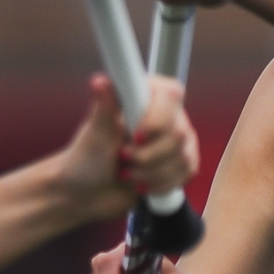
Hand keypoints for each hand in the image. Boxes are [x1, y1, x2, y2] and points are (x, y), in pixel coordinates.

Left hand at [56, 74, 199, 222]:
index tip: (134, 136)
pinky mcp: (180, 163)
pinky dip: (160, 184)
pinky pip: (186, 172)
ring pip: (183, 156)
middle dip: (147, 154)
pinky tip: (141, 183)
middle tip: (121, 156)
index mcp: (144, 96)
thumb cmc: (87, 158)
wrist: (88, 192)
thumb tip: (99, 81)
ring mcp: (175, 139)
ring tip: (126, 173)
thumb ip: (105, 106)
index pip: (171, 94)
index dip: (157, 118)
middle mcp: (165, 114)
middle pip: (179, 132)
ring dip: (149, 172)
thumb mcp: (96, 133)